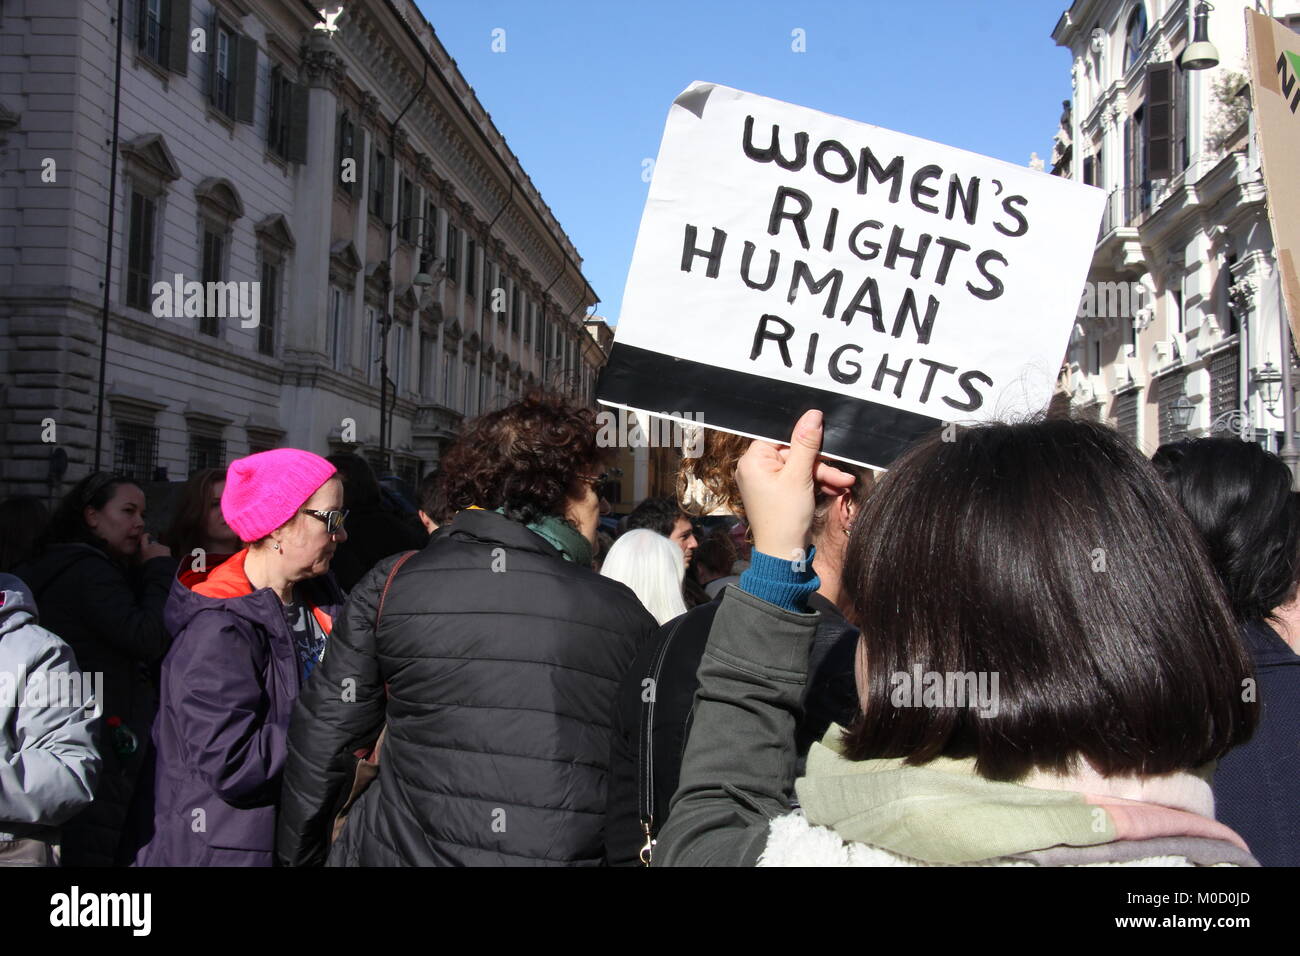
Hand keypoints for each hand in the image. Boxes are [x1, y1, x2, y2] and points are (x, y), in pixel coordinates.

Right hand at [139, 533, 171, 562]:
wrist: (159, 566)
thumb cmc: (149, 565)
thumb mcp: (142, 560)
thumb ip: (143, 554)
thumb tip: (144, 554)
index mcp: (144, 548)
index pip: (144, 538)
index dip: (146, 536)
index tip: (147, 534)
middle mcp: (152, 545)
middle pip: (153, 544)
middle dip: (154, 548)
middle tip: (154, 556)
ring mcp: (160, 546)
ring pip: (160, 548)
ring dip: (160, 551)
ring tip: (159, 559)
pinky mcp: (166, 548)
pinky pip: (165, 550)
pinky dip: (165, 553)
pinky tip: (164, 558)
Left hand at [734, 410, 855, 559]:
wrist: (784, 555)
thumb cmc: (785, 518)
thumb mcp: (799, 476)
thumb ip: (806, 444)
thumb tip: (812, 415)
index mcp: (753, 460)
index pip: (780, 436)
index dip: (804, 437)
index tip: (825, 438)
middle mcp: (757, 468)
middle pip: (794, 452)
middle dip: (820, 463)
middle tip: (841, 472)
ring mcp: (767, 481)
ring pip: (801, 467)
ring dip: (823, 475)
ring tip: (844, 484)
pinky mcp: (779, 492)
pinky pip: (799, 479)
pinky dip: (816, 484)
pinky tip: (835, 490)